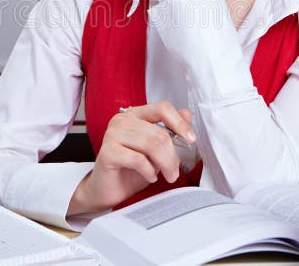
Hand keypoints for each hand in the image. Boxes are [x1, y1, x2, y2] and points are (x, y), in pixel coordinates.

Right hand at [67, 101, 195, 215]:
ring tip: (165, 175)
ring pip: (151, 145)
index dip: (180, 123)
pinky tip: (149, 177)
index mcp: (135, 115)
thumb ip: (169, 130)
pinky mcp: (108, 152)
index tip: (191, 139)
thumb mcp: (155, 150)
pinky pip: (138, 159)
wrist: (107, 190)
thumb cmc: (130, 170)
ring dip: (164, 164)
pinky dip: (149, 171)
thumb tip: (187, 114)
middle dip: (172, 156)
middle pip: (159, 132)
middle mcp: (122, 120)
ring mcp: (112, 134)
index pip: (162, 108)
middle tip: (174, 172)